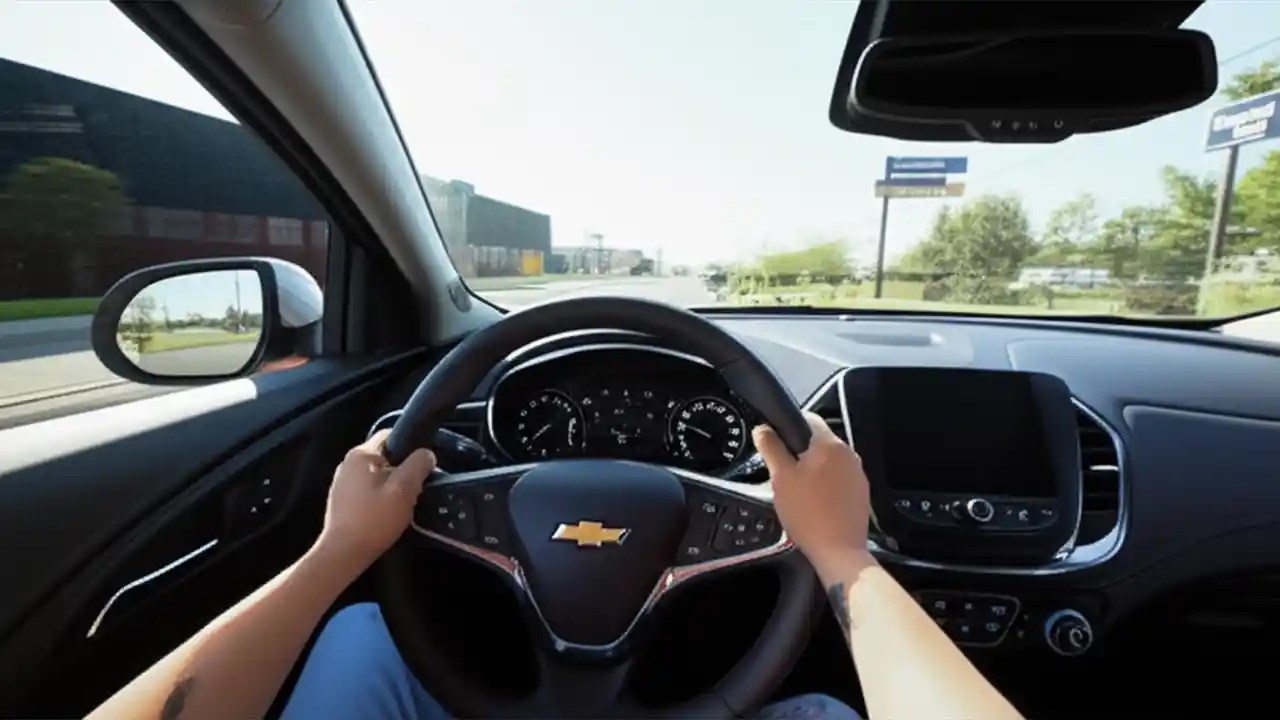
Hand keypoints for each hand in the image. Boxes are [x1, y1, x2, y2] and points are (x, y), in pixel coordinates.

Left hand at [313, 430, 435, 573]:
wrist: (343, 553)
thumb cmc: (374, 519)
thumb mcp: (404, 490)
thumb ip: (418, 466)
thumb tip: (426, 454)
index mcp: (361, 454)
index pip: (390, 435)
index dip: (411, 446)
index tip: (423, 465)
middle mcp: (348, 462)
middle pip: (385, 456)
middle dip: (402, 469)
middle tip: (416, 489)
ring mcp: (341, 482)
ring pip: (377, 474)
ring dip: (391, 485)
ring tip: (402, 504)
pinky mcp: (340, 500)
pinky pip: (367, 489)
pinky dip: (379, 497)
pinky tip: (385, 514)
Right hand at [753, 412, 872, 573]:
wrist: (839, 551)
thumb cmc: (808, 514)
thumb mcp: (781, 478)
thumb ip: (771, 447)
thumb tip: (763, 429)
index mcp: (830, 443)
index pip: (807, 418)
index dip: (787, 427)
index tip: (775, 444)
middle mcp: (849, 453)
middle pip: (818, 442)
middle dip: (799, 453)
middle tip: (784, 474)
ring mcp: (858, 473)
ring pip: (829, 461)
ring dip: (813, 470)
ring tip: (799, 493)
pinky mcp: (861, 492)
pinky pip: (839, 479)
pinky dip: (826, 485)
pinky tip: (815, 504)